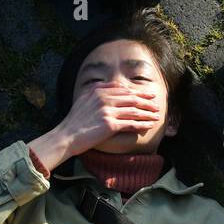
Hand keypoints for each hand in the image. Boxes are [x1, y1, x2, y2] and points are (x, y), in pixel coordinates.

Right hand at [27, 81, 161, 170]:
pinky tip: (149, 125)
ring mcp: (107, 111)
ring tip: (156, 115)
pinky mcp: (110, 125)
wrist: (67, 136)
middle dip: (146, 101)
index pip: (123, 89)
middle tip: (156, 104)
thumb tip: (111, 87)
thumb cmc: (74, 121)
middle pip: (131, 97)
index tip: (147, 94)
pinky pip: (131, 123)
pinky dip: (142, 124)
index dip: (137, 91)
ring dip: (147, 113)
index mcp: (98, 90)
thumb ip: (97, 91)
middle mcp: (104, 98)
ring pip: (134, 110)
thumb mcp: (83, 99)